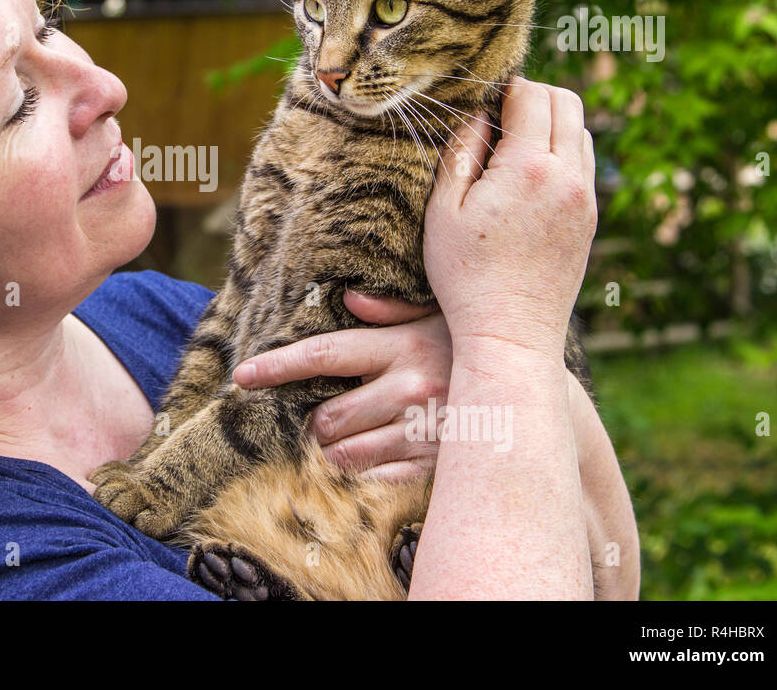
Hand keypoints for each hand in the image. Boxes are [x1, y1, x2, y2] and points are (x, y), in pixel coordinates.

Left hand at [232, 290, 451, 481]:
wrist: (534, 399)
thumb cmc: (473, 351)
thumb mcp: (438, 319)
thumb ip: (392, 310)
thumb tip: (349, 297)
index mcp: (402, 346)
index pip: (324, 354)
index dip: (277, 367)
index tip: (241, 376)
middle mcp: (409, 388)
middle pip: (328, 416)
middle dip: (315, 422)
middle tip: (320, 419)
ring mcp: (421, 432)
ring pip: (345, 454)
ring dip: (333, 452)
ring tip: (344, 441)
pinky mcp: (432, 466)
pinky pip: (375, 479)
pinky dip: (361, 475)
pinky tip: (368, 463)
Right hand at [423, 76, 596, 357]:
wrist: (511, 334)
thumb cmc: (465, 276)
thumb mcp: (444, 211)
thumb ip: (461, 152)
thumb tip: (478, 113)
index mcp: (529, 168)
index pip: (532, 94)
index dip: (506, 86)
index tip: (482, 96)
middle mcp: (568, 177)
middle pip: (566, 101)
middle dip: (534, 94)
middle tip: (499, 111)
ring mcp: (586, 199)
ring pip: (582, 130)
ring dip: (552, 122)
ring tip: (513, 144)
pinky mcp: (591, 219)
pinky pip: (585, 163)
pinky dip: (563, 151)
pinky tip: (529, 174)